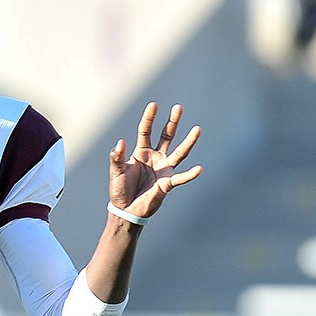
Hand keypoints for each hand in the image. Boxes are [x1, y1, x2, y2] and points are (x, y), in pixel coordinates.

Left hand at [109, 102, 201, 218]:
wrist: (126, 211)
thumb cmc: (120, 190)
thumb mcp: (116, 172)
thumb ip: (117, 158)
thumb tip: (120, 142)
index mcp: (141, 152)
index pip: (146, 131)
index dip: (149, 118)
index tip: (154, 104)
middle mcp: (155, 158)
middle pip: (166, 136)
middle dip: (172, 122)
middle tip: (178, 107)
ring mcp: (163, 169)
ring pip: (179, 152)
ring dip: (188, 141)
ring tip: (197, 129)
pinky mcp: (168, 183)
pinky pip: (181, 178)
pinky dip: (190, 174)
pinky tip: (199, 169)